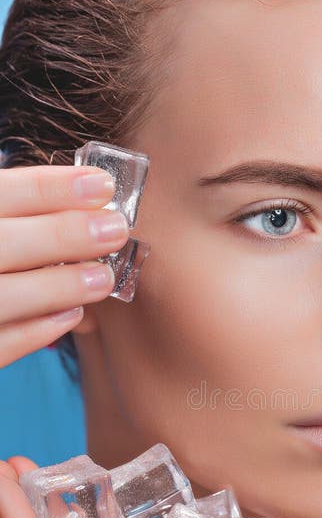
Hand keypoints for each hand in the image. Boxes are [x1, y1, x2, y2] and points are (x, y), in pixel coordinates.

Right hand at [0, 164, 129, 367]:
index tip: (102, 186)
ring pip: (3, 296)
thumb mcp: (0, 225)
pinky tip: (73, 315)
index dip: (50, 188)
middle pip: (2, 243)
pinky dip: (36, 331)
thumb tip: (90, 207)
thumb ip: (22, 218)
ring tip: (103, 278)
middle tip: (114, 230)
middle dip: (62, 234)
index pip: (0, 193)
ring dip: (58, 286)